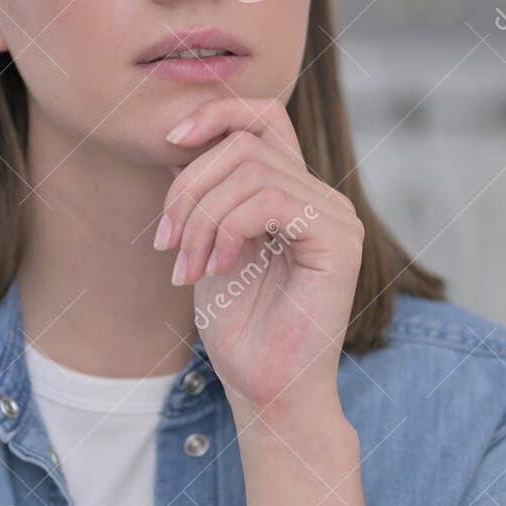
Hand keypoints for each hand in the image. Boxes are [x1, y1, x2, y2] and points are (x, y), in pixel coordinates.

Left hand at [154, 96, 364, 418]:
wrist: (266, 390)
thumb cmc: (240, 328)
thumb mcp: (209, 244)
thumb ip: (207, 192)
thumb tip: (178, 136)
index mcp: (293, 191)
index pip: (262, 116)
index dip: (213, 114)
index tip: (168, 142)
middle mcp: (321, 196)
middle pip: (243, 141)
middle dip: (188, 188)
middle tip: (167, 244)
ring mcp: (335, 215)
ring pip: (249, 169)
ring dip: (200, 216)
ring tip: (187, 265)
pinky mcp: (338, 239)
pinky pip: (268, 200)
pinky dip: (226, 229)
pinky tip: (217, 268)